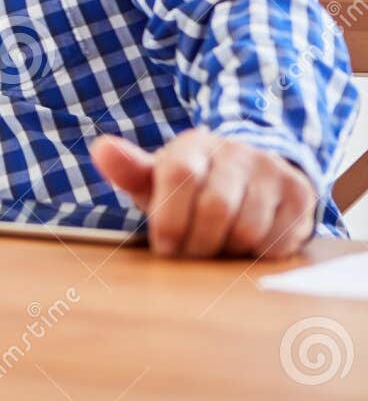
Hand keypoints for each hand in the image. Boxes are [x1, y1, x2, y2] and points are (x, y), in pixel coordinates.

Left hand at [91, 129, 317, 257]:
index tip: (164, 247)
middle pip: (216, 208)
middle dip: (198, 243)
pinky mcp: (300, 195)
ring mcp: (271, 170)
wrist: (249, 175)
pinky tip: (244, 246)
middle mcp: (236, 151)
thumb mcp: (156, 178)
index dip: (169, 218)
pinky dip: (256, 255)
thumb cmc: (190, 187)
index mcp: (193, 145)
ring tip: (216, 246)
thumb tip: (101, 148)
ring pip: (248, 228)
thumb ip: (128, 170)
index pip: (180, 174)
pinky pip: (278, 240)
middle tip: (191, 255)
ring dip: (227, 251)